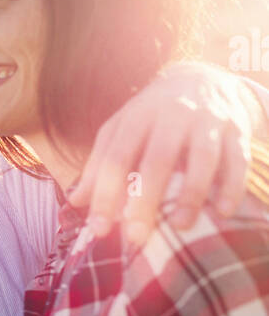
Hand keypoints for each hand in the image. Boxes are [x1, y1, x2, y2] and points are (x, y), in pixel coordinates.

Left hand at [70, 62, 257, 244]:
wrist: (202, 78)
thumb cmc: (153, 115)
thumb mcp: (122, 129)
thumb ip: (100, 163)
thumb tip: (75, 202)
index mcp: (138, 115)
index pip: (117, 156)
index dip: (106, 193)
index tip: (99, 228)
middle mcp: (173, 114)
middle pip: (158, 158)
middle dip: (145, 199)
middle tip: (136, 237)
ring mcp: (208, 121)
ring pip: (202, 158)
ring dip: (191, 194)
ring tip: (179, 227)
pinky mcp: (237, 130)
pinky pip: (238, 160)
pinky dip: (232, 187)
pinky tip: (222, 212)